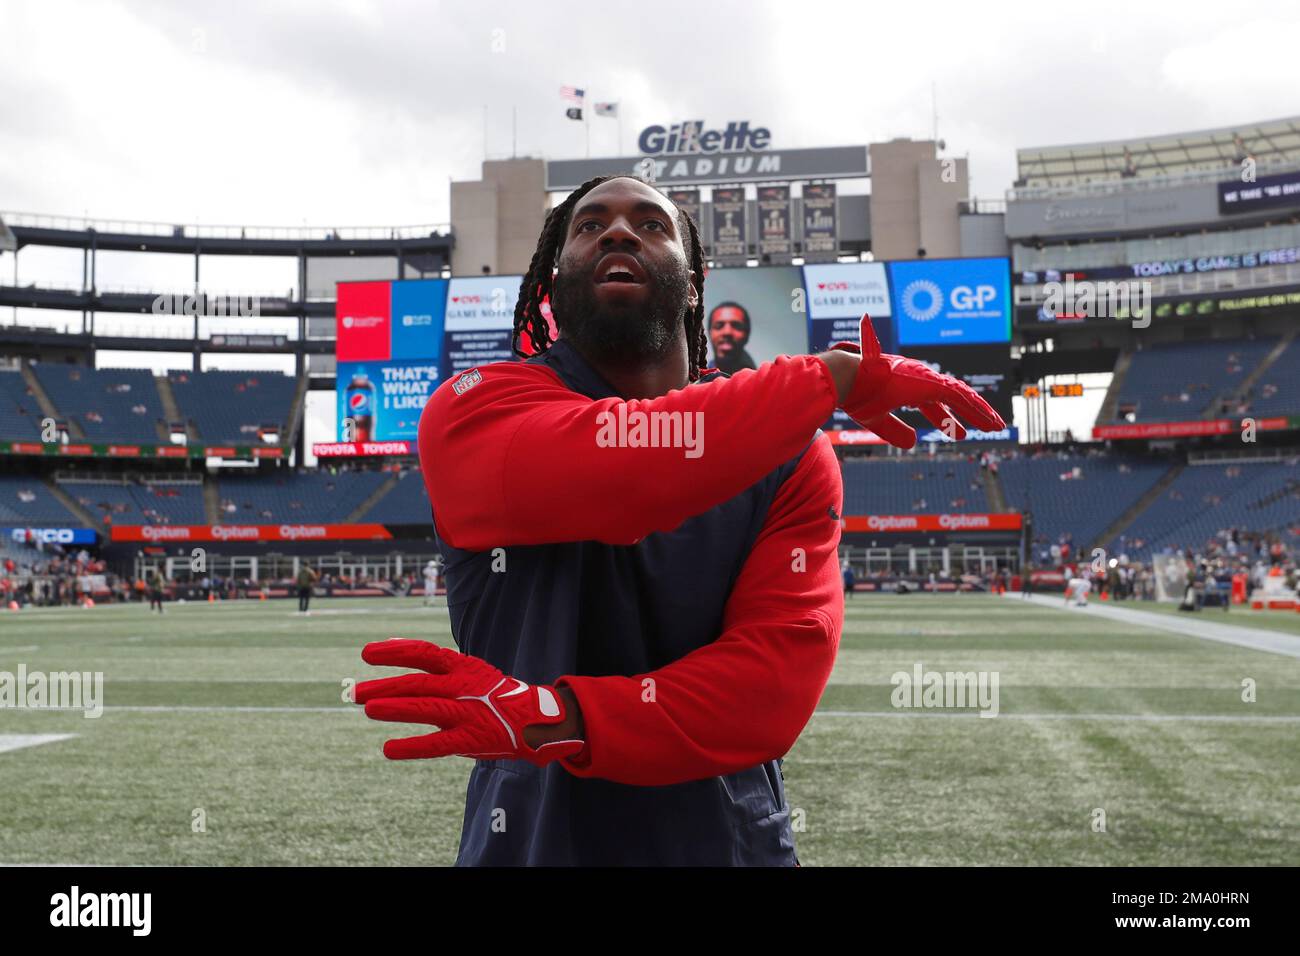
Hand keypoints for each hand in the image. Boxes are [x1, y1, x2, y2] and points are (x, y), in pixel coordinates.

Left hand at [353, 639, 584, 763]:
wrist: (534, 719)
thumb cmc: (491, 693)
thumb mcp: (467, 669)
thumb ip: (432, 662)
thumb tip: (392, 644)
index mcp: (461, 667)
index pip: (423, 653)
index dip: (394, 651)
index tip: (367, 653)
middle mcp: (463, 687)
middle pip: (418, 683)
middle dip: (384, 686)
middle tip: (355, 692)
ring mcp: (467, 713)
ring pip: (426, 709)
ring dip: (396, 708)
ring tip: (369, 709)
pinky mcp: (470, 740)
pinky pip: (437, 744)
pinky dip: (412, 746)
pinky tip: (389, 749)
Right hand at [831, 314, 1005, 448]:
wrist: (846, 378)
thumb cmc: (854, 395)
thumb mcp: (876, 419)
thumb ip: (895, 430)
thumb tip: (913, 443)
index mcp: (904, 384)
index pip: (932, 401)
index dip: (945, 418)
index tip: (959, 432)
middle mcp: (919, 378)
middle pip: (952, 396)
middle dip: (970, 412)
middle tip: (985, 426)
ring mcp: (926, 378)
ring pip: (962, 395)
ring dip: (981, 411)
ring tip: (997, 426)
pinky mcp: (931, 384)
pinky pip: (961, 398)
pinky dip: (977, 410)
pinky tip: (989, 422)